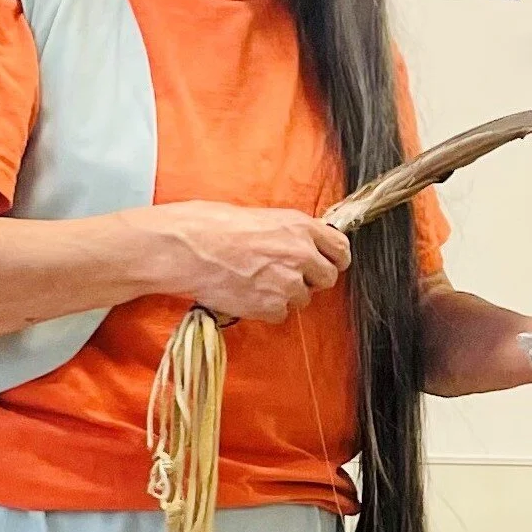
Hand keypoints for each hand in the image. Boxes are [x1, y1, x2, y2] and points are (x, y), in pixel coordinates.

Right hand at [135, 202, 351, 323]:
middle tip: (286, 275)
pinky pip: (280, 314)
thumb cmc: (216, 226)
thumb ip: (292, 232)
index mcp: (302, 227)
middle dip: (311, 279)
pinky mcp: (271, 306)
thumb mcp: (264, 217)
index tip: (326, 263)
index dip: (334, 259)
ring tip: (257, 282)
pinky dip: (266, 309)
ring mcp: (289, 282)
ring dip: (285, 295)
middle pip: (328, 278)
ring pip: (303, 299)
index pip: (341, 249)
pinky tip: (248, 294)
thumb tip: (305, 243)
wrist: (190, 248)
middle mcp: (302, 254)